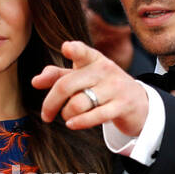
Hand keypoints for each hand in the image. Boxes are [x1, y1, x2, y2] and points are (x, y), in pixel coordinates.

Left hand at [33, 40, 148, 137]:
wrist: (139, 104)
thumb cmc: (103, 88)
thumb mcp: (82, 78)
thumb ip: (58, 76)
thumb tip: (35, 81)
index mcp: (94, 59)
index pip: (82, 52)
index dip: (74, 50)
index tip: (66, 48)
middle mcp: (105, 70)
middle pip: (67, 85)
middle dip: (50, 103)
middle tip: (46, 115)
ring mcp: (115, 88)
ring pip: (78, 103)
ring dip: (66, 114)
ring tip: (67, 117)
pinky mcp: (122, 106)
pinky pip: (95, 116)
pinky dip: (79, 122)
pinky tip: (71, 124)